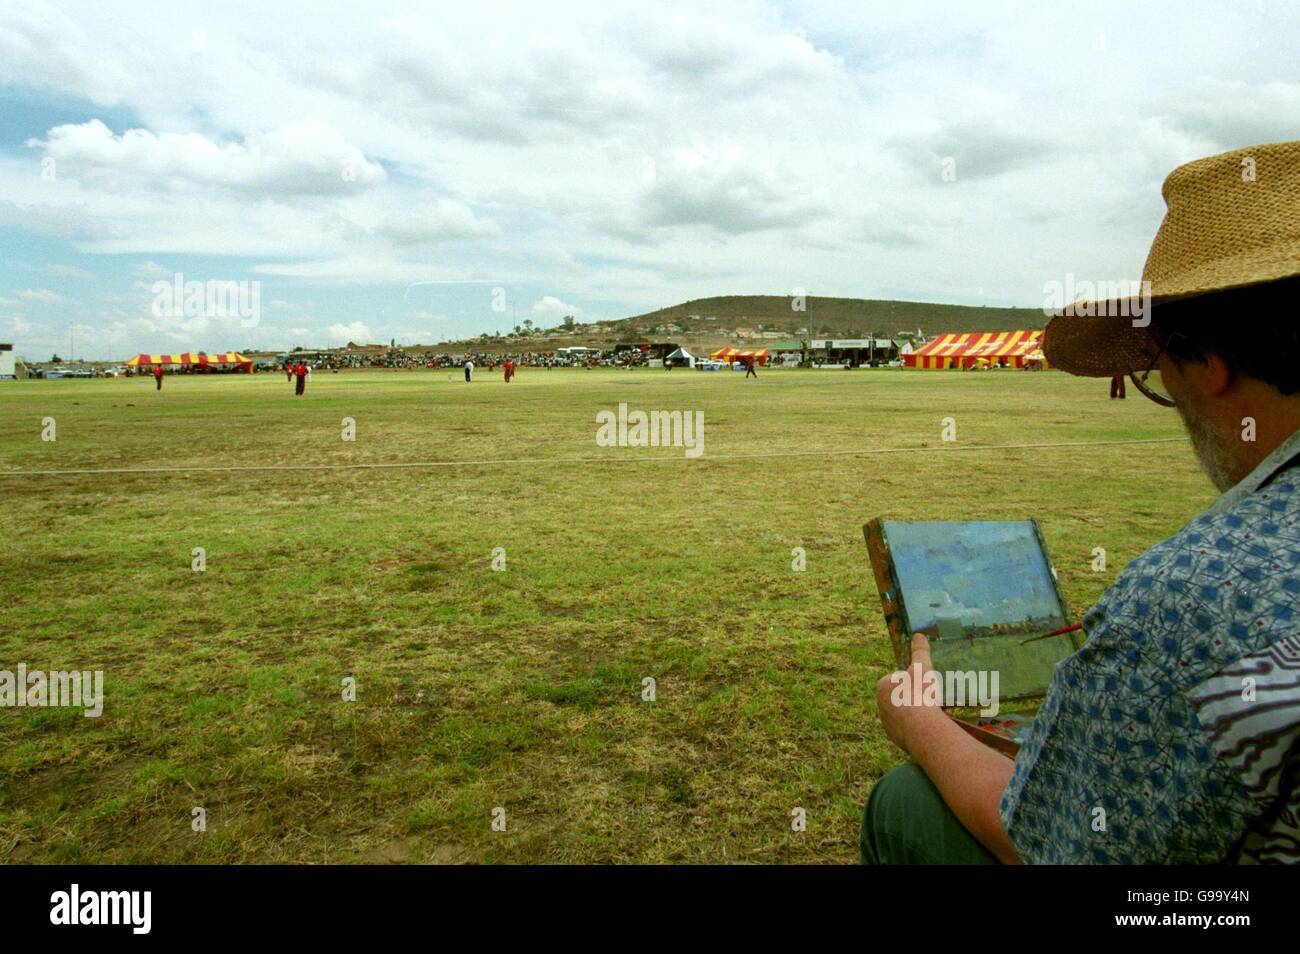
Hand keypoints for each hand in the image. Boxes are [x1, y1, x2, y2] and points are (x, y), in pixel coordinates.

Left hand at [876, 633, 944, 753]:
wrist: (922, 729)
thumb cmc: (921, 695)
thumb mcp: (923, 668)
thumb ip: (920, 651)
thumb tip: (919, 635)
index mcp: (883, 685)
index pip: (900, 678)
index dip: (915, 681)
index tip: (925, 687)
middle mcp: (880, 704)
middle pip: (903, 696)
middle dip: (916, 697)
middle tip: (931, 700)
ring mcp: (886, 722)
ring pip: (906, 713)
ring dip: (918, 713)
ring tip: (933, 714)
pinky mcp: (894, 737)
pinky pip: (909, 729)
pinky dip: (918, 727)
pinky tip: (929, 727)